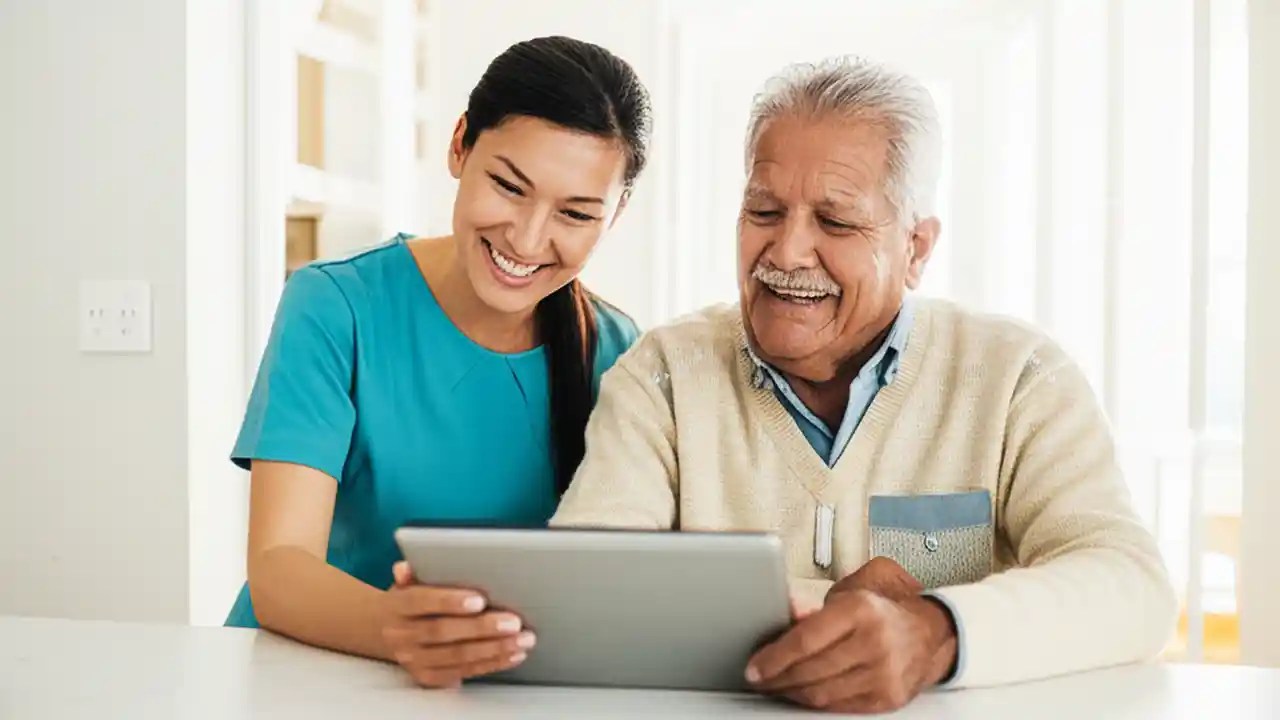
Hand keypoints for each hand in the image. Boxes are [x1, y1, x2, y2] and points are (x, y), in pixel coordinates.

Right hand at [380, 562, 534, 687]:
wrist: (382, 631)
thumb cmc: (407, 602)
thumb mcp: (405, 583)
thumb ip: (411, 574)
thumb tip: (404, 568)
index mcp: (398, 606)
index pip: (421, 602)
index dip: (450, 601)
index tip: (479, 600)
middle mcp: (403, 636)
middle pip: (443, 632)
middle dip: (482, 628)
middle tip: (513, 622)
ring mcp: (415, 660)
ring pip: (456, 657)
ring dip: (494, 649)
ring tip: (522, 640)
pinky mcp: (428, 677)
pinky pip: (463, 672)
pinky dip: (491, 663)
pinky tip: (512, 654)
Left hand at [746, 563, 955, 712]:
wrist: (929, 633)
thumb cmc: (880, 611)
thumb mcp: (847, 594)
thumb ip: (812, 605)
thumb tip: (783, 610)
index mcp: (859, 610)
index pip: (806, 640)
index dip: (774, 657)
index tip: (754, 667)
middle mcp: (873, 642)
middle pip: (810, 670)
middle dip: (776, 678)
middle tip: (758, 677)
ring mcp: (883, 673)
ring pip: (822, 693)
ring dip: (791, 692)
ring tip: (775, 685)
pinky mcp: (887, 698)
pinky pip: (839, 707)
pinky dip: (815, 702)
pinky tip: (802, 693)